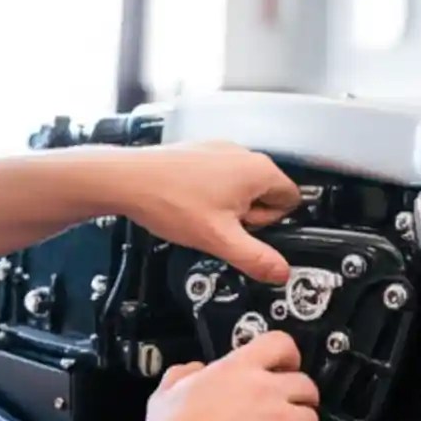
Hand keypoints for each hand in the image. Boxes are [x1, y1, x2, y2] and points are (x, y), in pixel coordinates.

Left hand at [120, 141, 300, 282]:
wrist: (129, 180)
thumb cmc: (172, 203)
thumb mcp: (219, 239)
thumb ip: (256, 258)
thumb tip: (282, 272)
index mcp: (259, 170)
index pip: (291, 200)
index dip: (270, 222)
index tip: (242, 228)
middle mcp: (244, 153)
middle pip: (266, 194)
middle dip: (247, 215)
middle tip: (218, 224)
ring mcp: (222, 149)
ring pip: (242, 187)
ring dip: (227, 206)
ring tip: (199, 213)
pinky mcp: (202, 151)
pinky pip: (221, 178)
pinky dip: (210, 193)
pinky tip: (188, 202)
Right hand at [137, 332, 325, 420]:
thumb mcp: (166, 394)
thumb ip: (185, 374)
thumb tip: (195, 370)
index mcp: (237, 370)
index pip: (279, 344)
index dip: (287, 354)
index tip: (287, 364)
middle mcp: (266, 392)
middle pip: (304, 383)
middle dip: (297, 395)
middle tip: (287, 405)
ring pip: (312, 418)